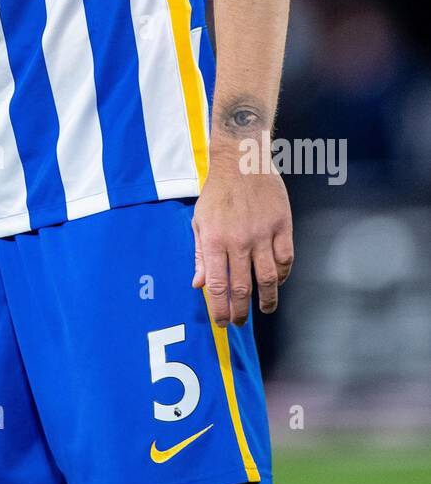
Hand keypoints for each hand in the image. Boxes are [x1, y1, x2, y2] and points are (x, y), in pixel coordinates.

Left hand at [191, 147, 292, 326]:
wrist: (242, 160)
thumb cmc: (217, 192)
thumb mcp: (199, 221)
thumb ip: (200, 255)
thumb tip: (198, 284)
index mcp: (215, 240)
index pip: (218, 286)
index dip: (220, 309)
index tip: (222, 322)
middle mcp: (239, 240)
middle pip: (243, 287)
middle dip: (241, 311)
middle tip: (240, 322)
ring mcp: (263, 233)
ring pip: (268, 278)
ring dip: (267, 300)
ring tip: (264, 309)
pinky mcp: (283, 225)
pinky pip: (286, 259)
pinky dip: (283, 275)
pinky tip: (277, 281)